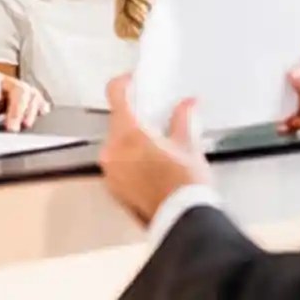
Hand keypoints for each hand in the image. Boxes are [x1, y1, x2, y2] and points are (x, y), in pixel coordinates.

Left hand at [0, 63, 49, 131]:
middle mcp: (0, 80)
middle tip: (9, 130)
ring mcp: (14, 86)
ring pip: (28, 93)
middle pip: (14, 90)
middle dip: (13, 110)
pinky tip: (42, 114)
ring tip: (26, 125)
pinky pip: (38, 98)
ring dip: (28, 110)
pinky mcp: (26, 94)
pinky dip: (40, 107)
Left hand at [98, 74, 211, 224]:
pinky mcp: (113, 187)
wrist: (180, 220)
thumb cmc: (183, 184)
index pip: (116, 95)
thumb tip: (188, 104)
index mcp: (128, 133)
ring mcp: (110, 170)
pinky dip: (129, 159)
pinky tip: (150, 164)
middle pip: (117, 121)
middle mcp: (112, 150)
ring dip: (131, 140)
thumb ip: (184, 118)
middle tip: (154, 119)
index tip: (131, 80)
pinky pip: (117, 163)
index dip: (123, 83)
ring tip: (156, 146)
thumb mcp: (188, 145)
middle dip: (134, 118)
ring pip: (116, 143)